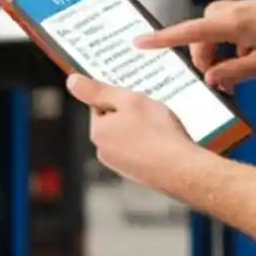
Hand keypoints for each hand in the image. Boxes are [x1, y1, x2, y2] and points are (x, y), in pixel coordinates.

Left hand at [65, 74, 195, 188]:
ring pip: (129, 134)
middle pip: (114, 120)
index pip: (100, 103)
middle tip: (151, 108)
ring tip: (162, 125)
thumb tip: (72, 81)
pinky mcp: (138, 173)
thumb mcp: (128, 100)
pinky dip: (151, 142)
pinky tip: (165, 140)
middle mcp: (104, 151)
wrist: (183, 170)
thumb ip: (98, 90)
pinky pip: (141, 149)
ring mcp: (122, 165)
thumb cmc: (158, 133)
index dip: (119, 95)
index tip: (136, 94)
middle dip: (132, 112)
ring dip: (143, 127)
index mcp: (98, 132)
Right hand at [135, 0, 255, 90]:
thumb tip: (210, 79)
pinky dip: (225, 50)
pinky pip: (215, 37)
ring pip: (206, 43)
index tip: (140, 42)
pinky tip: (245, 56)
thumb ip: (234, 73)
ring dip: (219, 60)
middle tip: (229, 86)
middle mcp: (221, 13)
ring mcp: (223, 11)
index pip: (187, 32)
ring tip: (243, 70)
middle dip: (209, 67)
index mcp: (228, 24)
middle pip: (198, 46)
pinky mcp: (227, 13)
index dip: (162, 39)